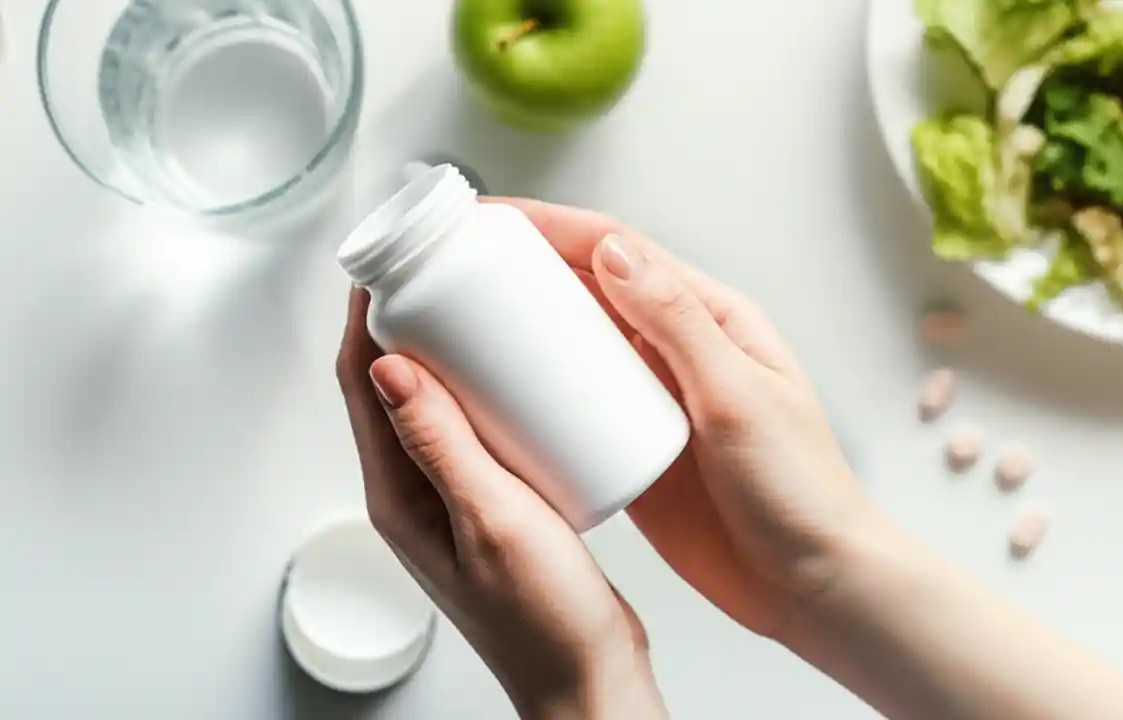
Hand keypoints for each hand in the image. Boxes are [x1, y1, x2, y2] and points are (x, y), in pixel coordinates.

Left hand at [337, 288, 666, 719]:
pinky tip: (527, 370)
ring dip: (450, 347)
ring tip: (484, 301)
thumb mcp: (494, 522)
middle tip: (444, 265)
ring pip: (435, 399)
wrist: (586, 674)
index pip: (359, 382)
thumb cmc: (543, 621)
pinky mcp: (491, 497)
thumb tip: (388, 366)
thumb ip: (441, 446)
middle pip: (391, 382)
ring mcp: (450, 494)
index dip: (366, 314)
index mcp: (396, 495)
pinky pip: (475, 423)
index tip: (391, 257)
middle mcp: (413, 490)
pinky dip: (488, 385)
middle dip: (408, 318)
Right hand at [496, 199, 877, 639]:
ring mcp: (654, 399)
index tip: (490, 220)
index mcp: (713, 318)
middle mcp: (678, 350)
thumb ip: (679, 325)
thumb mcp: (738, 397)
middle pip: (589, 290)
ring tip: (454, 326)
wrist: (811, 583)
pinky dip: (535, 398)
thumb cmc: (799, 490)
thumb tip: (615, 252)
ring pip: (576, 348)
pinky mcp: (634, 449)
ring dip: (521, 331)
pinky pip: (575, 410)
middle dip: (523, 269)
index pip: (621, 252)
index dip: (552, 228)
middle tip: (453, 268)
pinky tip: (493, 401)